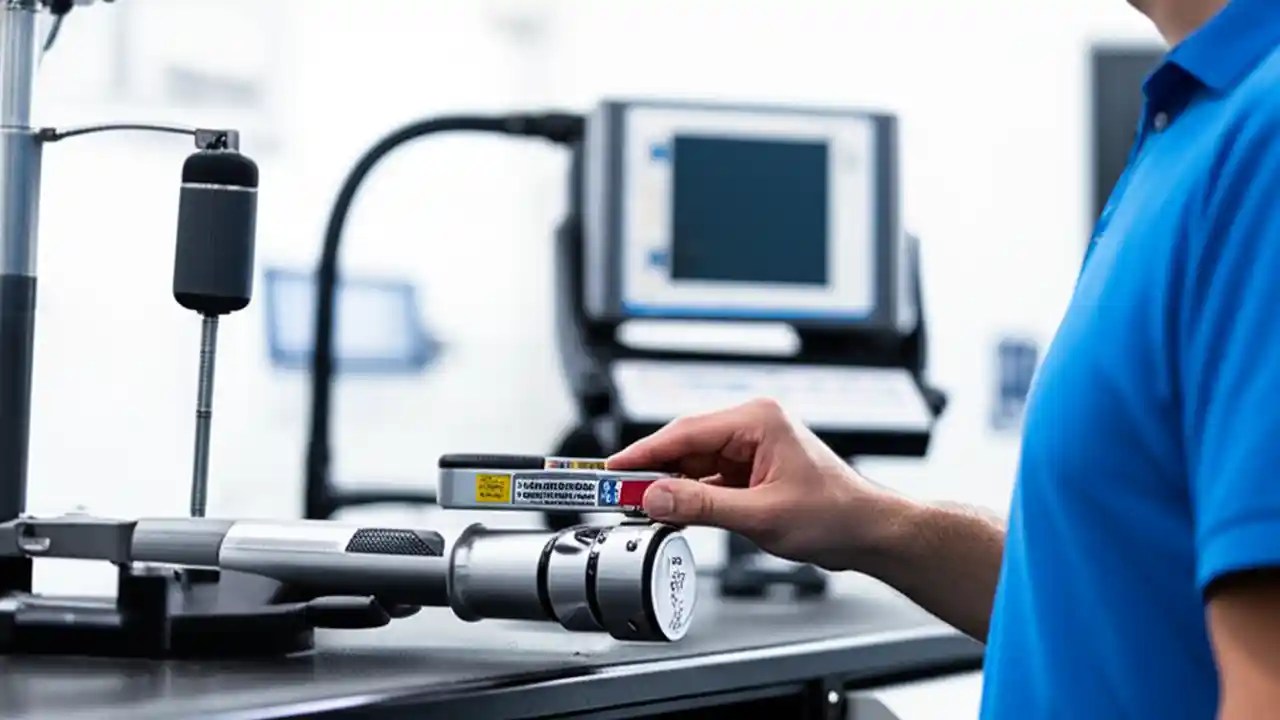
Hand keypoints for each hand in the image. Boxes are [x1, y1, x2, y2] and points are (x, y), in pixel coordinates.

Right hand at [607, 398, 907, 571]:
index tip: (612, 469)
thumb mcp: (761, 515)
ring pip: (693, 462)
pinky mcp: (752, 467)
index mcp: (758, 420)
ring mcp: (752, 446)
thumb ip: (702, 506)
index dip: (643, 453)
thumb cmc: (834, 515)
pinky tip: (671, 511)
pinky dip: (688, 494)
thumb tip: (655, 498)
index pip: (685, 432)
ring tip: (640, 508)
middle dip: (652, 471)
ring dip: (669, 486)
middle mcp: (752, 425)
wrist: (868, 531)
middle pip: (684, 445)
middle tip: (616, 493)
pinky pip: (708, 476)